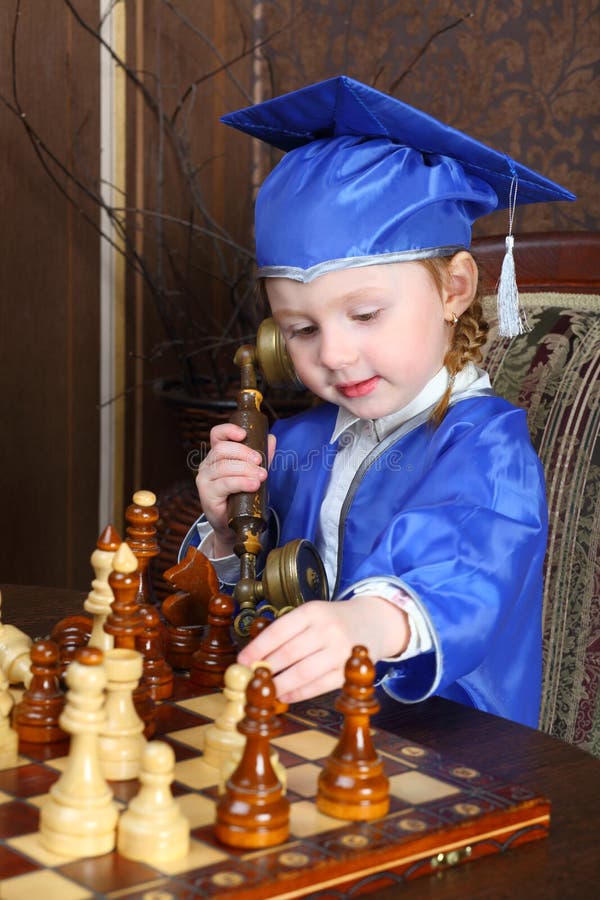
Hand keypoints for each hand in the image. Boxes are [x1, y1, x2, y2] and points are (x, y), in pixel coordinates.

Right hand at [195, 424, 275, 556]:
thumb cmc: (242, 497)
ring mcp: (204, 480)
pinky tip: (253, 485)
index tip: (243, 434)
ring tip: (261, 477)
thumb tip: (271, 439)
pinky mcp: (207, 495)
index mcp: (217, 455)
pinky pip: (225, 484)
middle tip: (260, 462)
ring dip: (246, 470)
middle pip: (221, 449)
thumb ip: (262, 456)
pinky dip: (241, 482)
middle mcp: (207, 465)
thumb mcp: (253, 473)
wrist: (233, 525)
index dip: (228, 430)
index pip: (216, 435)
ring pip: (224, 467)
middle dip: (243, 453)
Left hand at [237, 596, 408, 702]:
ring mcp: (340, 651)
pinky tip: (284, 696)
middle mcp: (328, 630)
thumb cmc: (334, 620)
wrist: (375, 622)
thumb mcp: (313, 613)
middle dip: (266, 668)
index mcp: (314, 611)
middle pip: (290, 653)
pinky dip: (298, 694)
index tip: (243, 660)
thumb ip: (288, 630)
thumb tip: (255, 655)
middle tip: (250, 678)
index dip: (258, 647)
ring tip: (265, 690)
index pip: (280, 630)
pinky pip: (318, 686)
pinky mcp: (348, 671)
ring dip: (280, 684)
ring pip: (303, 672)